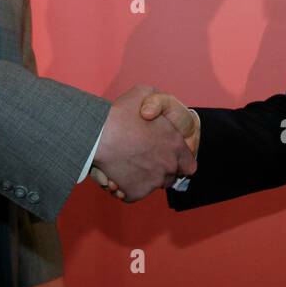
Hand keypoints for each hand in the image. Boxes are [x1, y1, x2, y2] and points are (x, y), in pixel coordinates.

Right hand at [90, 85, 196, 202]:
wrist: (97, 136)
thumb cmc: (119, 114)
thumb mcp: (143, 92)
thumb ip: (156, 101)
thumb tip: (154, 108)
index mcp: (176, 146)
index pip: (188, 164)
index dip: (178, 162)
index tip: (166, 157)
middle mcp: (169, 166)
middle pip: (171, 176)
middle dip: (160, 170)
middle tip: (144, 160)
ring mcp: (153, 182)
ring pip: (152, 185)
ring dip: (144, 179)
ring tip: (128, 166)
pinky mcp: (135, 194)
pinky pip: (133, 194)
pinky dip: (126, 188)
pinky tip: (117, 175)